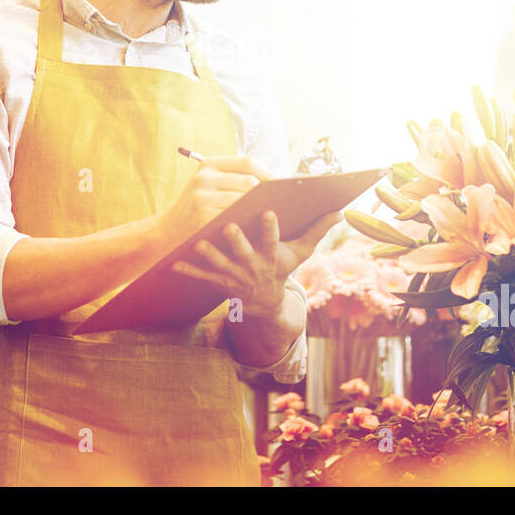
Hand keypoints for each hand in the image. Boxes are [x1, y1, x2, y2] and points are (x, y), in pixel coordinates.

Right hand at [159, 155, 273, 243]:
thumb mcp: (207, 185)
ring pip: (245, 198)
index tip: (281, 184)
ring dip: (260, 207)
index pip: (247, 162)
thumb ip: (232, 178)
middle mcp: (204, 176)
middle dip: (268, 192)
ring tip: (272, 214)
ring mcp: (203, 195)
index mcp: (208, 165)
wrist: (167, 232)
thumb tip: (272, 180)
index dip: (268, 172)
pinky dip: (249, 220)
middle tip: (282, 202)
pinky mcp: (203, 215)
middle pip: (250, 180)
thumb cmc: (196, 209)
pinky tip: (257, 226)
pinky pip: (236, 216)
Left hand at [171, 209, 341, 318]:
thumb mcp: (301, 252)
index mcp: (271, 255)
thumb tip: (339, 211)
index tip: (268, 211)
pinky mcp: (220, 284)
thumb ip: (317, 230)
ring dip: (210, 256)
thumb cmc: (282, 267)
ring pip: (221, 266)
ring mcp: (236, 277)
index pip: (273, 239)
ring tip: (198, 243)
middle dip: (237, 242)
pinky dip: (189, 272)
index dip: (270, 227)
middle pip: (244, 253)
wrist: (265, 303)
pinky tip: (174, 264)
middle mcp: (253, 267)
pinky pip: (203, 278)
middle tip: (229, 226)